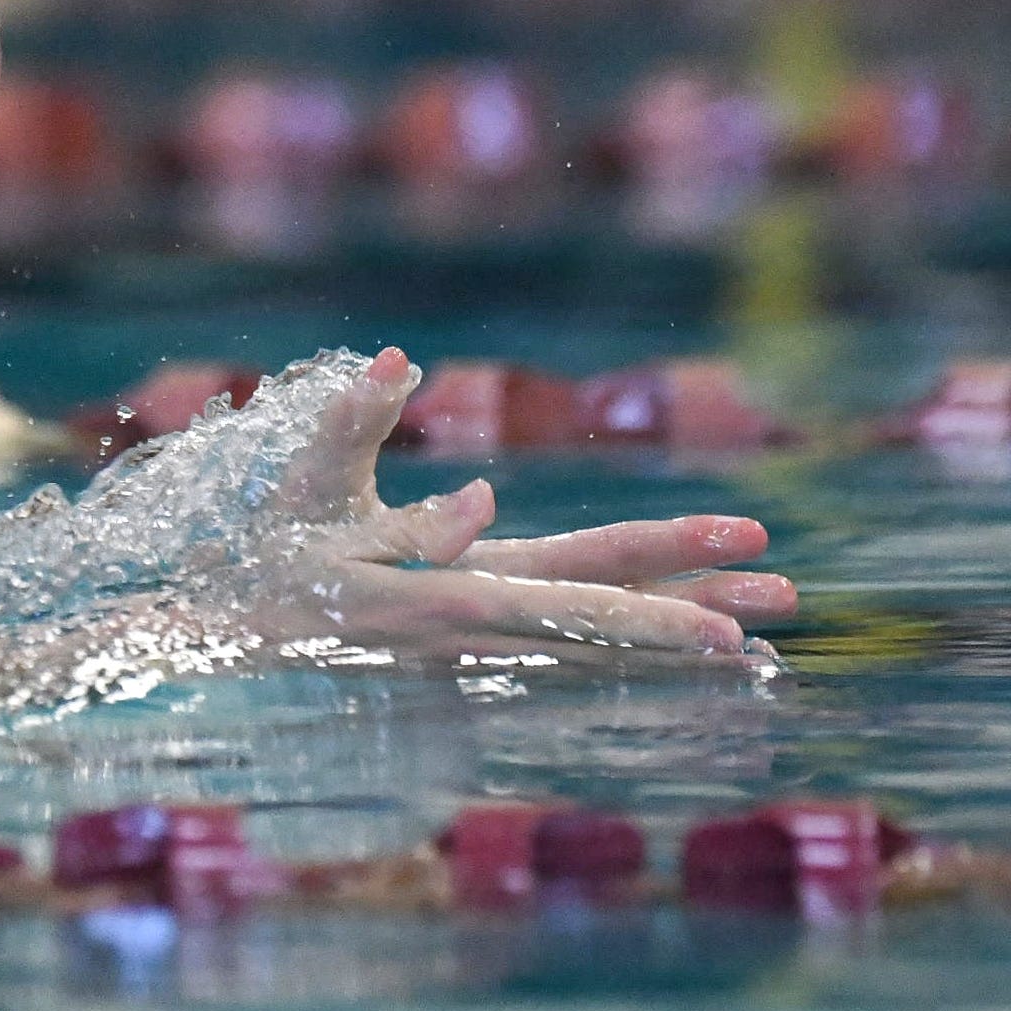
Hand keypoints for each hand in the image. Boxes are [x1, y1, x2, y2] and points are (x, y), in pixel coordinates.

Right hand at [261, 350, 793, 658]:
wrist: (229, 642)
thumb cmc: (266, 554)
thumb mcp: (299, 478)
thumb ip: (351, 423)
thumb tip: (401, 364)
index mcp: (446, 595)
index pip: (568, 600)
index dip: (651, 611)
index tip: (728, 631)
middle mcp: (478, 631)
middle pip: (600, 619)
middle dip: (692, 612)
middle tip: (780, 609)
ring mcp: (481, 645)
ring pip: (594, 635)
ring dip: (676, 627)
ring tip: (764, 628)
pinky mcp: (476, 642)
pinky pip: (571, 642)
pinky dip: (629, 642)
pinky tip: (679, 638)